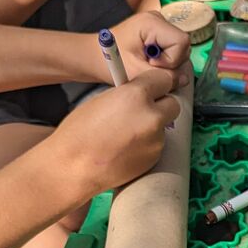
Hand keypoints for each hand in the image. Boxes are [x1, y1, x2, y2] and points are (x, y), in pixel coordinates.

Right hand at [48, 71, 182, 199]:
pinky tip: (126, 148)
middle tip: (143, 110)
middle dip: (161, 105)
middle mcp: (152, 116)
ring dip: (151, 127)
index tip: (152, 88)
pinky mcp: (155, 158)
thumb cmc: (79, 131)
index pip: (164, 79)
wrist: (74, 167)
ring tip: (125, 134)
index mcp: (136, 95)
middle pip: (173, 104)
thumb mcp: (103, 100)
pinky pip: (156, 144)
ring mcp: (156, 140)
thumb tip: (143, 94)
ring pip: (163, 126)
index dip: (156, 84)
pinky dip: (146, 144)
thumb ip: (128, 94)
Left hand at [107, 11, 192, 88]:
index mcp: (152, 22)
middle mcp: (159, 18)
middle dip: (170, 63)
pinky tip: (148, 62)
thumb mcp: (136, 73)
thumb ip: (163, 77)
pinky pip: (173, 50)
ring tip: (146, 64)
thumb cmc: (110, 62)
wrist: (95, 56)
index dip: (172, 60)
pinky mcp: (159, 32)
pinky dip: (164, 61)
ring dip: (167, 64)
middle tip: (146, 66)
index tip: (150, 65)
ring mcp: (160, 24)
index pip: (182, 42)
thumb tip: (185, 79)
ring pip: (180, 50)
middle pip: (183, 46)